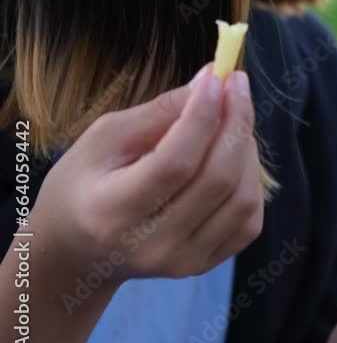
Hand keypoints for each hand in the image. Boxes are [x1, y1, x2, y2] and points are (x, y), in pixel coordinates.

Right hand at [29, 63, 263, 281]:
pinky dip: (251, 180)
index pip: (175, 163)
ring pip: (243, 199)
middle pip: (217, 180)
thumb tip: (211, 81)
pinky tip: (234, 157)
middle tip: (235, 86)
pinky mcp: (206, 266)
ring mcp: (183, 261)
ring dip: (246, 149)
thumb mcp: (103, 138)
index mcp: (112, 212)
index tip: (218, 77)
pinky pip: (250, 220)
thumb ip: (159, 112)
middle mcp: (152, 246)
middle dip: (235, 123)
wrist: (78, 249)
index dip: (203, 116)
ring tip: (231, 121)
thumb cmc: (84, 184)